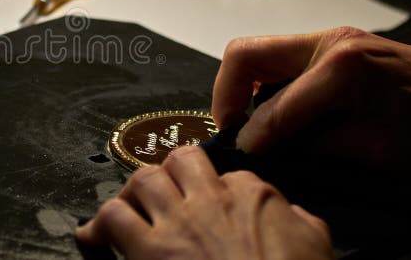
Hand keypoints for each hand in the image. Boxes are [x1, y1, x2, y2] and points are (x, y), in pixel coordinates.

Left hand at [76, 146, 331, 259]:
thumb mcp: (316, 249)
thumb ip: (299, 223)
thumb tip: (293, 216)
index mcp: (255, 197)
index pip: (231, 174)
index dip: (219, 189)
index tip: (213, 205)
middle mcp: (212, 200)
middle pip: (181, 160)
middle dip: (172, 172)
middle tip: (166, 193)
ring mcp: (178, 222)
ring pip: (143, 179)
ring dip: (134, 193)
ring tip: (130, 208)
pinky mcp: (149, 250)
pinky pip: (112, 217)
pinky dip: (98, 225)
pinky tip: (93, 236)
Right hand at [211, 26, 410, 170]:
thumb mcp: (371, 150)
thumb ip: (307, 142)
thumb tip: (262, 144)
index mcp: (341, 66)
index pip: (270, 101)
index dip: (251, 132)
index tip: (245, 151)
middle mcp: (331, 41)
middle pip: (246, 53)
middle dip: (228, 93)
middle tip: (232, 127)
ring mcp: (334, 38)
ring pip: (260, 53)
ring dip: (246, 88)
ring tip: (255, 123)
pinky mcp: (338, 44)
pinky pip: (282, 59)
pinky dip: (268, 84)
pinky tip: (281, 111)